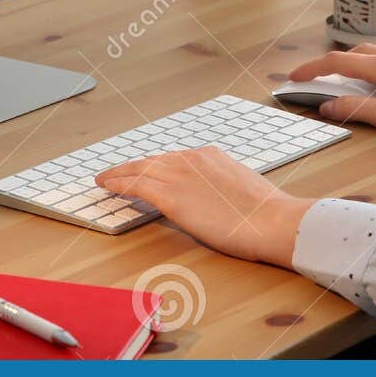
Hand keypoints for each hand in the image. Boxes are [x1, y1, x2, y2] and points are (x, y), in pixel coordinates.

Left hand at [96, 145, 314, 266]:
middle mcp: (192, 159)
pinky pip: (136, 186)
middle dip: (130, 167)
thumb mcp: (241, 187)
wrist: (272, 220)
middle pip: (151, 161)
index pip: (172, 159)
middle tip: (113, 172)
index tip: (143, 170)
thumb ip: (221, 186)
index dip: (153, 166)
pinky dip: (118, 184)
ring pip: (138, 170)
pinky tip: (107, 187)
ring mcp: (180, 176)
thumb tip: (214, 196)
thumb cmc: (265, 213)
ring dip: (118, 174)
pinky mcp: (172, 197)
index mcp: (210, 156)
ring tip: (103, 179)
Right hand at [291, 44, 375, 143]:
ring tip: (341, 80)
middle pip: (351, 53)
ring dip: (349, 63)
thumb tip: (327, 106)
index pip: (335, 61)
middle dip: (328, 64)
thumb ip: (356, 109)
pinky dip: (368, 65)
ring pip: (369, 53)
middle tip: (314, 80)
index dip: (311, 69)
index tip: (293, 77)